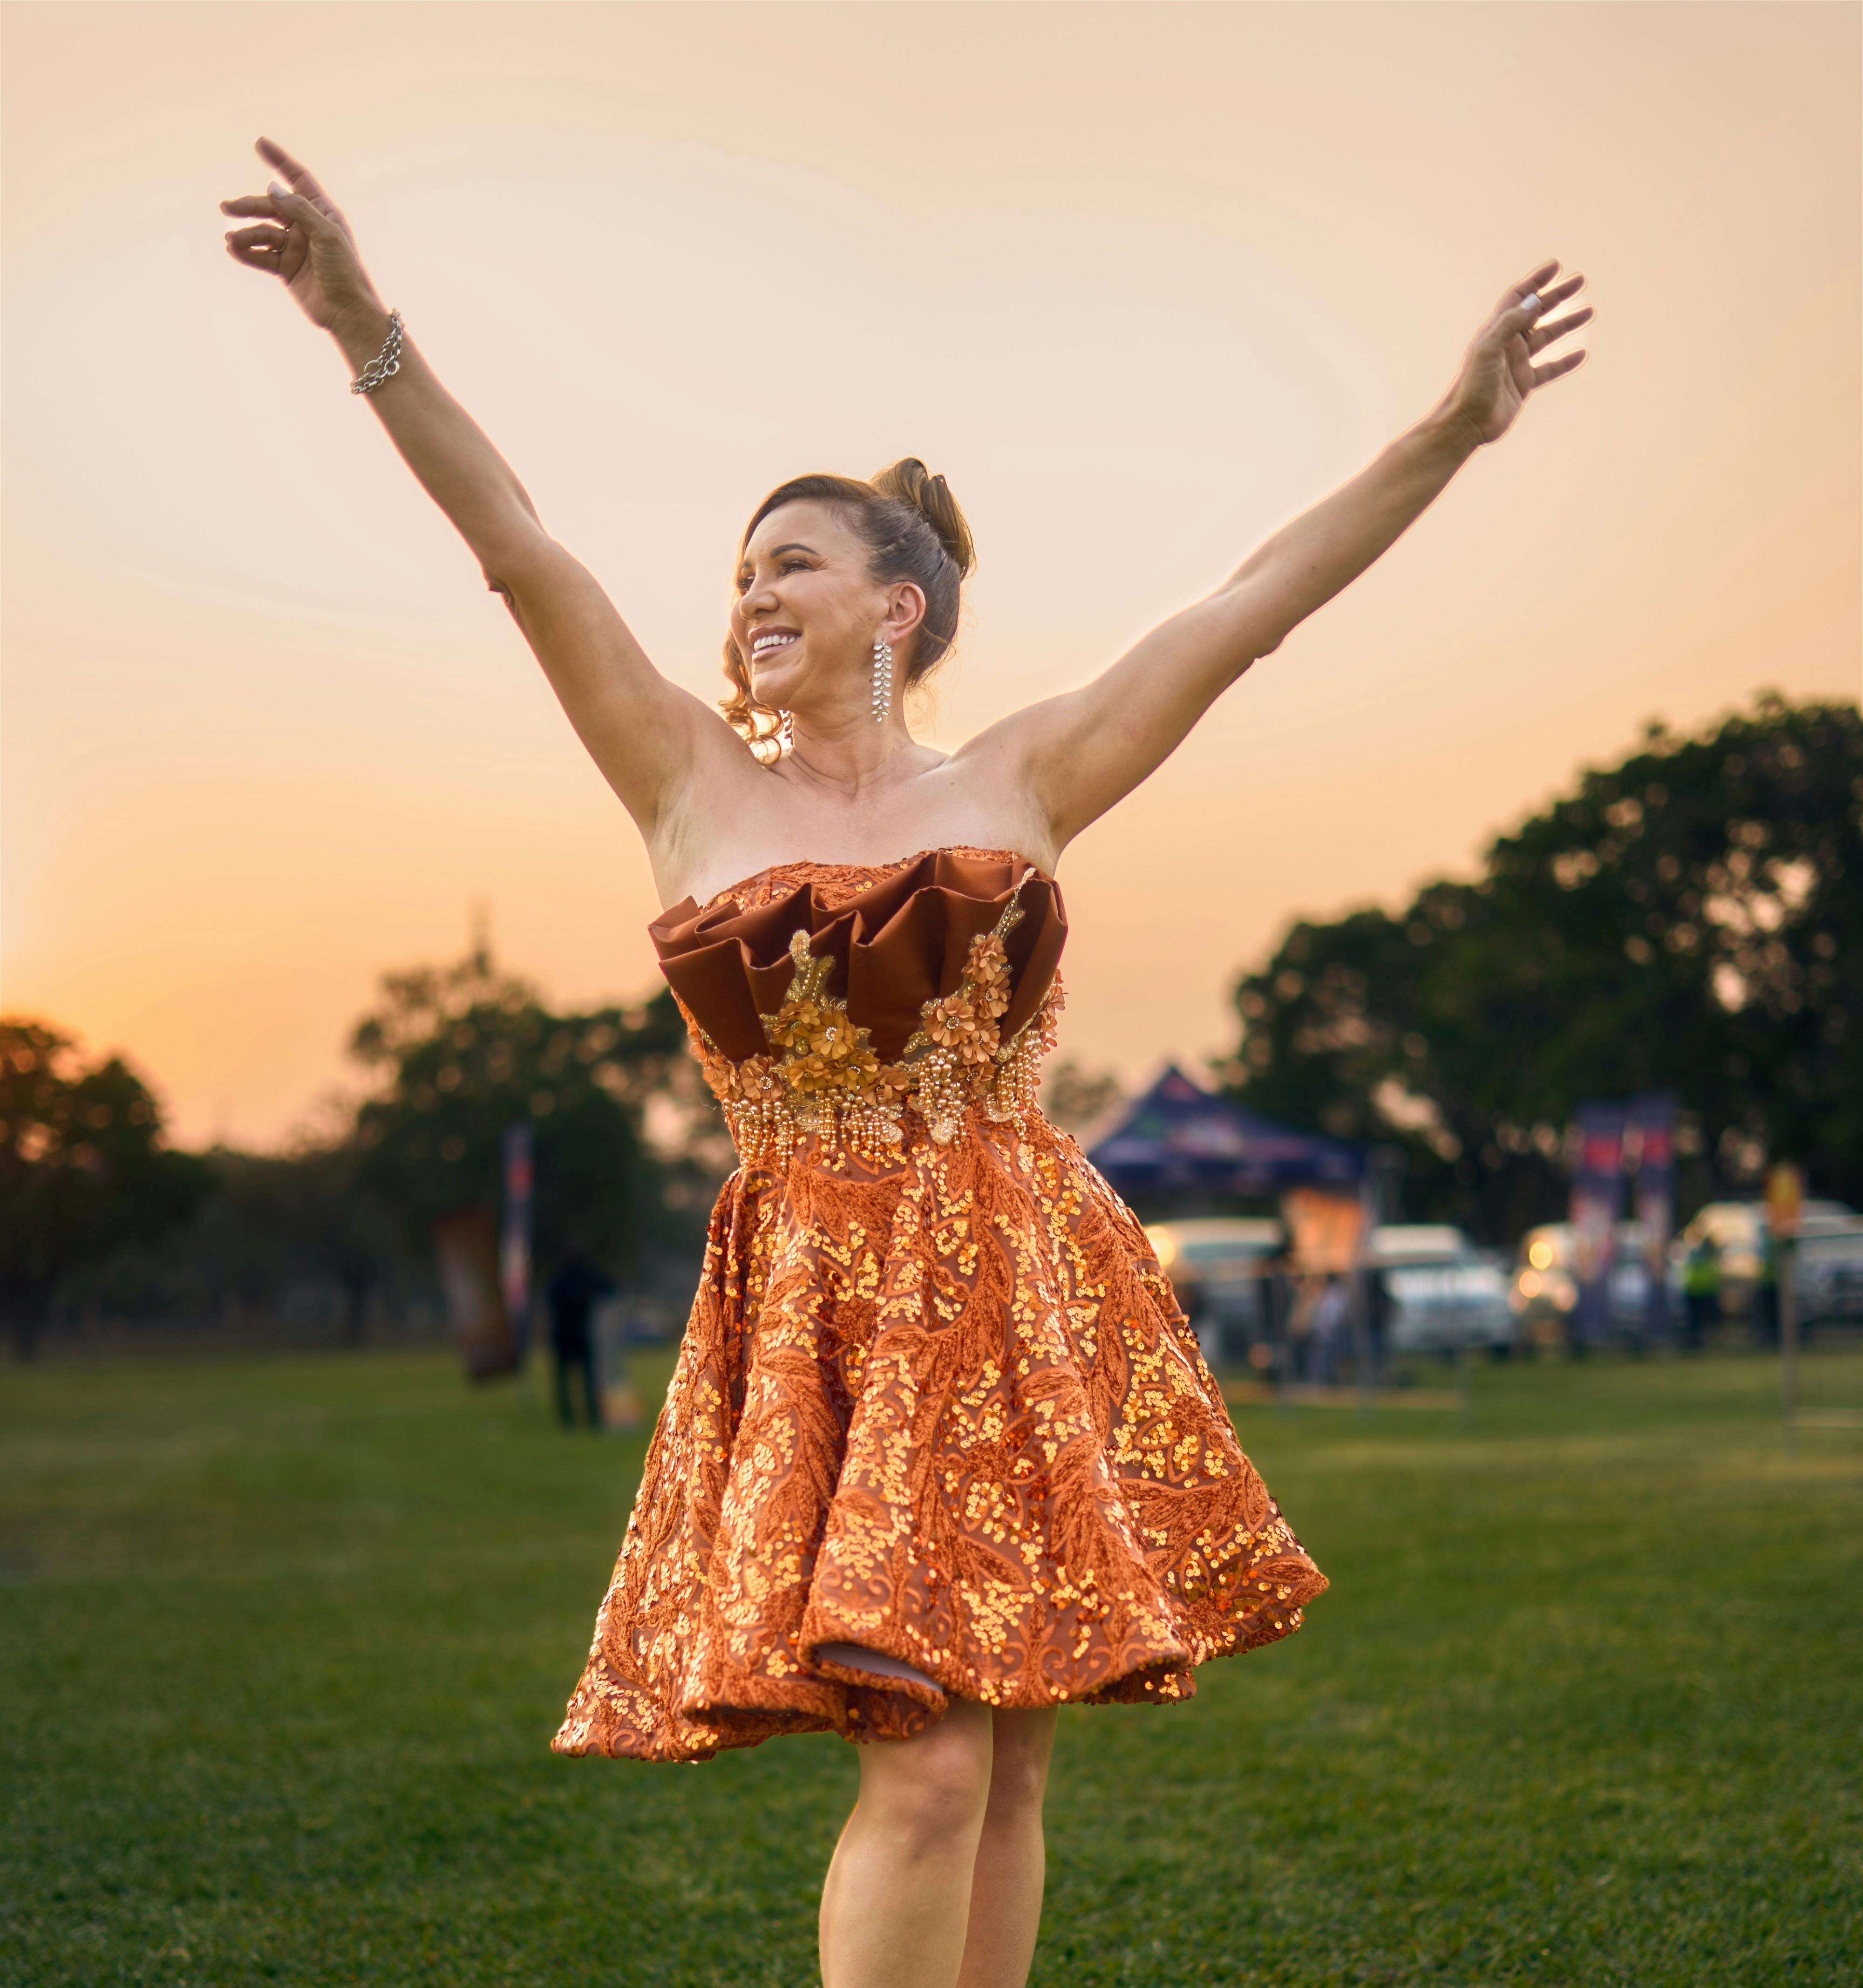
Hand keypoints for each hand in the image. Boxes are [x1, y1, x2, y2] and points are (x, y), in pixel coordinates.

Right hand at [220, 136, 378, 330]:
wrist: (347, 311)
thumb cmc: (344, 271)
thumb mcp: (325, 235)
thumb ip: (299, 210)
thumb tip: (273, 187)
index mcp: (321, 212)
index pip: (298, 179)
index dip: (279, 161)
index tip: (260, 143)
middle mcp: (306, 227)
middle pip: (271, 207)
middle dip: (249, 206)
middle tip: (227, 207)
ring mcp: (294, 247)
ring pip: (262, 233)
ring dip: (245, 234)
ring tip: (232, 240)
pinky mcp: (285, 268)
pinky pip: (261, 256)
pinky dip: (247, 252)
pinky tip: (233, 250)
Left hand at [1439, 260, 1591, 447]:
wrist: (1466, 423)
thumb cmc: (1472, 385)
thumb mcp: (1489, 349)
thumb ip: (1511, 323)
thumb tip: (1535, 300)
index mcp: (1496, 330)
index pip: (1518, 298)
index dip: (1536, 281)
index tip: (1556, 266)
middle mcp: (1508, 343)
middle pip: (1537, 312)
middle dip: (1558, 296)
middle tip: (1580, 281)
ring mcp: (1516, 363)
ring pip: (1547, 337)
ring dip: (1567, 324)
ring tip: (1588, 311)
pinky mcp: (1524, 384)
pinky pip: (1550, 369)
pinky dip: (1565, 361)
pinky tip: (1582, 354)